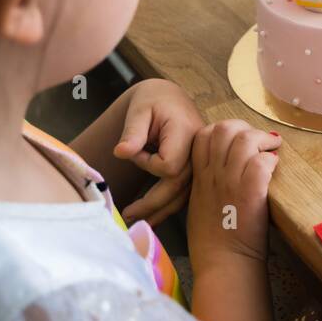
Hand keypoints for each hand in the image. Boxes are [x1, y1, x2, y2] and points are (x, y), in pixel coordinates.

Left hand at [114, 79, 203, 225]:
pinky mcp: (196, 169)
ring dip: (161, 211)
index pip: (169, 166)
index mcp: (188, 134)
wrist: (171, 97)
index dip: (147, 164)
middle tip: (126, 216)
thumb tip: (121, 152)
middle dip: (152, 204)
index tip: (133, 151)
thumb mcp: (140, 110)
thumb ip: (132, 132)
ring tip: (140, 223)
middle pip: (178, 187)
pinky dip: (169, 205)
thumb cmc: (154, 101)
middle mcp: (199, 152)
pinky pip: (185, 192)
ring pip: (184, 195)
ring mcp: (200, 162)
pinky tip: (155, 215)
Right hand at [187, 120, 280, 271]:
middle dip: (246, 128)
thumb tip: (222, 171)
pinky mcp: (250, 192)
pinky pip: (262, 161)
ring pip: (245, 139)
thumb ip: (208, 184)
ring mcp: (231, 182)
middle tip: (261, 141)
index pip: (204, 135)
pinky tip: (274, 168)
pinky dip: (271, 159)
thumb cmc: (213, 241)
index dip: (224, 130)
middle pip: (225, 129)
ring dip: (263, 140)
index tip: (239, 140)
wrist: (223, 263)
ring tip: (273, 149)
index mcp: (200, 177)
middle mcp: (213, 175)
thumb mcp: (200, 205)